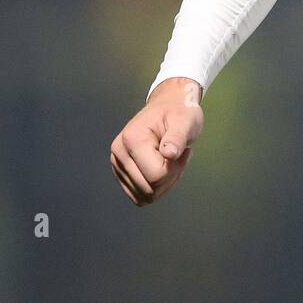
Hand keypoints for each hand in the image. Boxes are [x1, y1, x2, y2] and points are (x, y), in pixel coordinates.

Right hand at [110, 77, 204, 206]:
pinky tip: (164, 167)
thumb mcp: (185, 121)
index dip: (175, 169)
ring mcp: (117, 164)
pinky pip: (140, 196)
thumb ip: (178, 137)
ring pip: (145, 196)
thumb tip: (169, 154)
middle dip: (171, 177)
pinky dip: (157, 187)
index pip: (156, 175)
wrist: (169, 106)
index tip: (182, 151)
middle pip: (149, 189)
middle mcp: (118, 153)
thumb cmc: (179, 112)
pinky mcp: (121, 173)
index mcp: (132, 139)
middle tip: (179, 155)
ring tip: (171, 159)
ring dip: (165, 183)